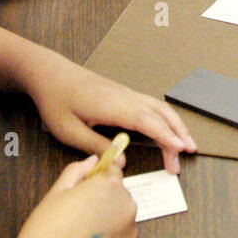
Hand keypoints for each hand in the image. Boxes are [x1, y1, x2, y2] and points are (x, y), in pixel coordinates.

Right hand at [0, 156, 138, 237]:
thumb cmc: (46, 231)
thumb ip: (78, 171)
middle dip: (103, 200)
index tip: (85, 190)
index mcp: (108, 185)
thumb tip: (93, 161)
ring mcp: (131, 230)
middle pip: (119, 194)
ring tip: (81, 234)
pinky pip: (123, 237)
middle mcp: (126, 204)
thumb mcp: (56, 192)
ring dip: (109, 220)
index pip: (112, 171)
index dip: (97, 180)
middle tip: (77, 215)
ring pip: (122, 216)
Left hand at [25, 58, 197, 173]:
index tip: (180, 148)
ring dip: (176, 126)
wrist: (51, 74)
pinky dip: (166, 118)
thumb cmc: (57, 100)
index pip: (147, 121)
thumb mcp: (70, 131)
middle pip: (161, 115)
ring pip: (161, 108)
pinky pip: (153, 106)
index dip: (166, 135)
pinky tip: (169, 128)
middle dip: (177, 137)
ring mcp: (127, 94)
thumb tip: (121, 163)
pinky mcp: (125, 95)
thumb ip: (97, 147)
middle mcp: (126, 98)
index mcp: (114, 106)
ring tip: (186, 144)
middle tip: (182, 160)